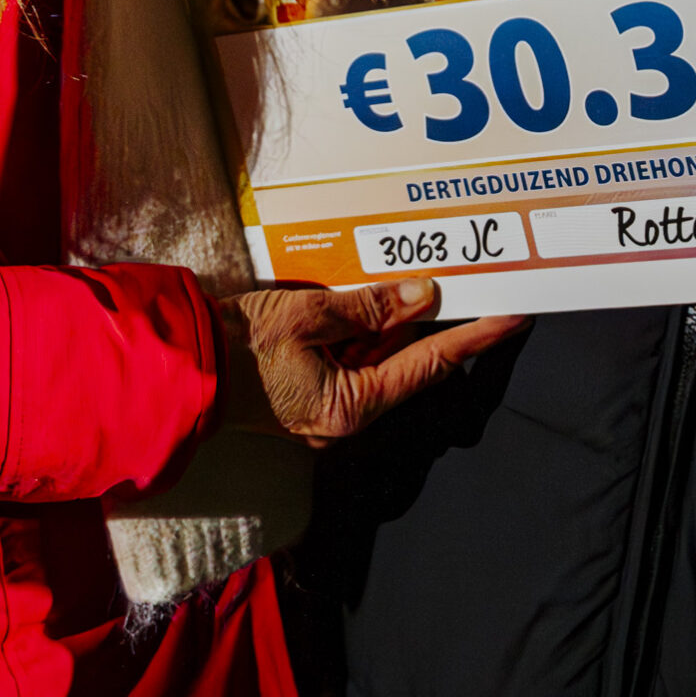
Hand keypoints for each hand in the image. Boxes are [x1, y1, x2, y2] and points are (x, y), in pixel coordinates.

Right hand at [218, 280, 525, 444]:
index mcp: (349, 407)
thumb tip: (424, 295)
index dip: (475, 340)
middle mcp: (347, 414)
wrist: (182, 363)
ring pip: (385, 357)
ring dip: (407, 322)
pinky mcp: (314, 388)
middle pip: (410, 362)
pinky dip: (375, 327)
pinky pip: (358, 356)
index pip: (429, 366)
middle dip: (443, 324)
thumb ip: (367, 306)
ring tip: (438, 282)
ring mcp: (330, 403)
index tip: (512, 317)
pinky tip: (387, 296)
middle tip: (480, 287)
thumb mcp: (305, 314)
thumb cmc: (237, 344)